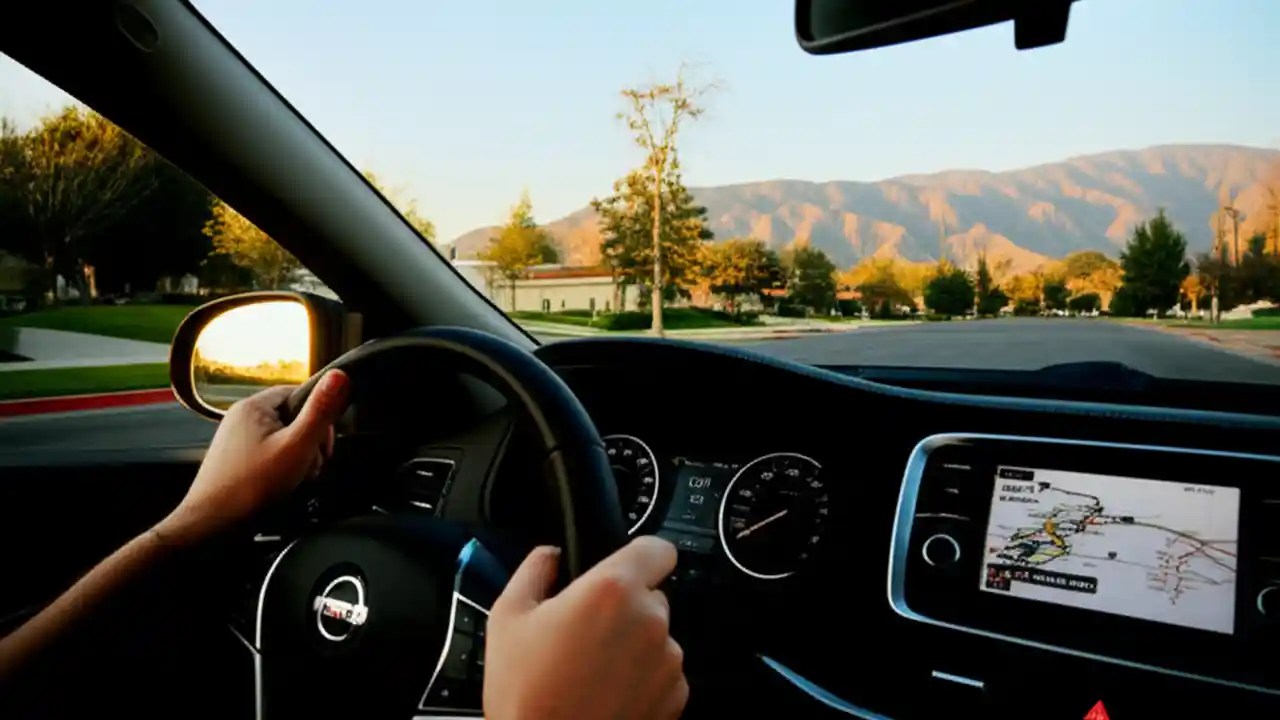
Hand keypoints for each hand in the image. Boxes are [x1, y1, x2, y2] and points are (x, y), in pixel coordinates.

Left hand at [157, 370, 349, 543]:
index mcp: (254, 406)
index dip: (319, 419)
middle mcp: (242, 417)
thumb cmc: (250, 487)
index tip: (322, 443)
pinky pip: (270, 453)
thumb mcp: (297, 446)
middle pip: (294, 418)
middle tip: (308, 464)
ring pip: (284, 438)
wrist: (213, 524)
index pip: (301, 394)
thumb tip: (340, 376)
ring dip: (297, 457)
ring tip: (293, 478)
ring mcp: (237, 438)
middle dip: (309, 442)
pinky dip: (281, 467)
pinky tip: (280, 484)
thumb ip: (320, 411)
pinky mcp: (236, 458)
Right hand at [484, 536, 686, 719]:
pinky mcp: (676, 695)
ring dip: (634, 644)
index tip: (625, 568)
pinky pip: (663, 672)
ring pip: (657, 635)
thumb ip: (534, 571)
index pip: (657, 548)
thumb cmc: (526, 693)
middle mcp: (650, 621)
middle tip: (587, 632)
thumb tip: (549, 555)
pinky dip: (643, 678)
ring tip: (593, 669)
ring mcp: (667, 661)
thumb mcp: (508, 618)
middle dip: (625, 607)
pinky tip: (608, 692)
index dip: (640, 555)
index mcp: (612, 590)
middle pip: (652, 595)